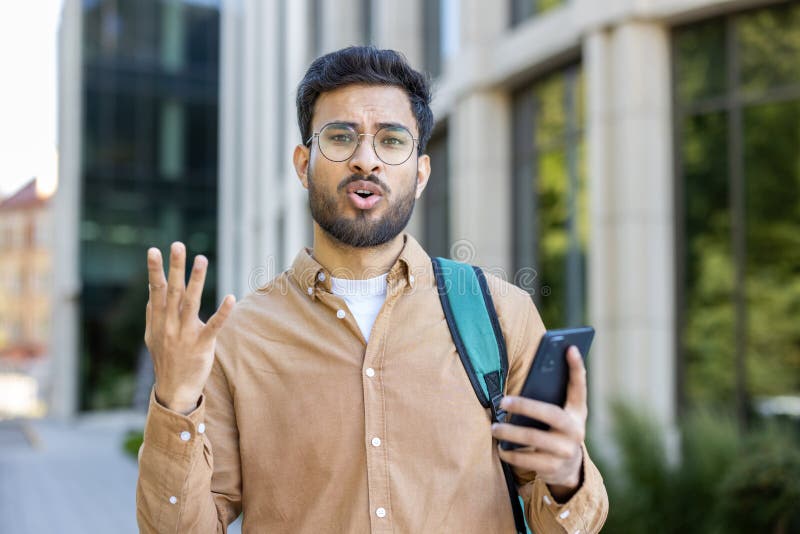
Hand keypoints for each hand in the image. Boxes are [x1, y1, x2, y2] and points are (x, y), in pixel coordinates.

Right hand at [144, 242, 235, 413]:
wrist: (174, 391)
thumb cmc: (165, 360)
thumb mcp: (152, 338)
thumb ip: (152, 315)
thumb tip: (151, 292)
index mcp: (158, 321)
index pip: (156, 290)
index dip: (155, 270)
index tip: (154, 250)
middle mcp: (169, 325)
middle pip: (173, 291)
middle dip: (174, 268)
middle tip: (177, 245)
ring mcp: (185, 335)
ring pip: (191, 303)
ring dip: (197, 281)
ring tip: (201, 259)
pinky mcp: (201, 346)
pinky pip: (213, 326)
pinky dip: (222, 312)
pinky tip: (230, 297)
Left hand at [491, 346, 586, 499]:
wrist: (569, 468)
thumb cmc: (557, 431)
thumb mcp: (561, 416)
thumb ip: (550, 400)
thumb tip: (529, 379)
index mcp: (578, 413)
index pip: (578, 387)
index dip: (576, 368)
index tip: (570, 348)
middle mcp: (576, 431)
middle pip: (549, 414)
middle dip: (524, 406)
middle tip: (502, 401)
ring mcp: (566, 451)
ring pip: (533, 438)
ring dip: (510, 432)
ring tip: (494, 428)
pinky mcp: (553, 468)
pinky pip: (526, 459)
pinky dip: (511, 453)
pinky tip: (501, 448)